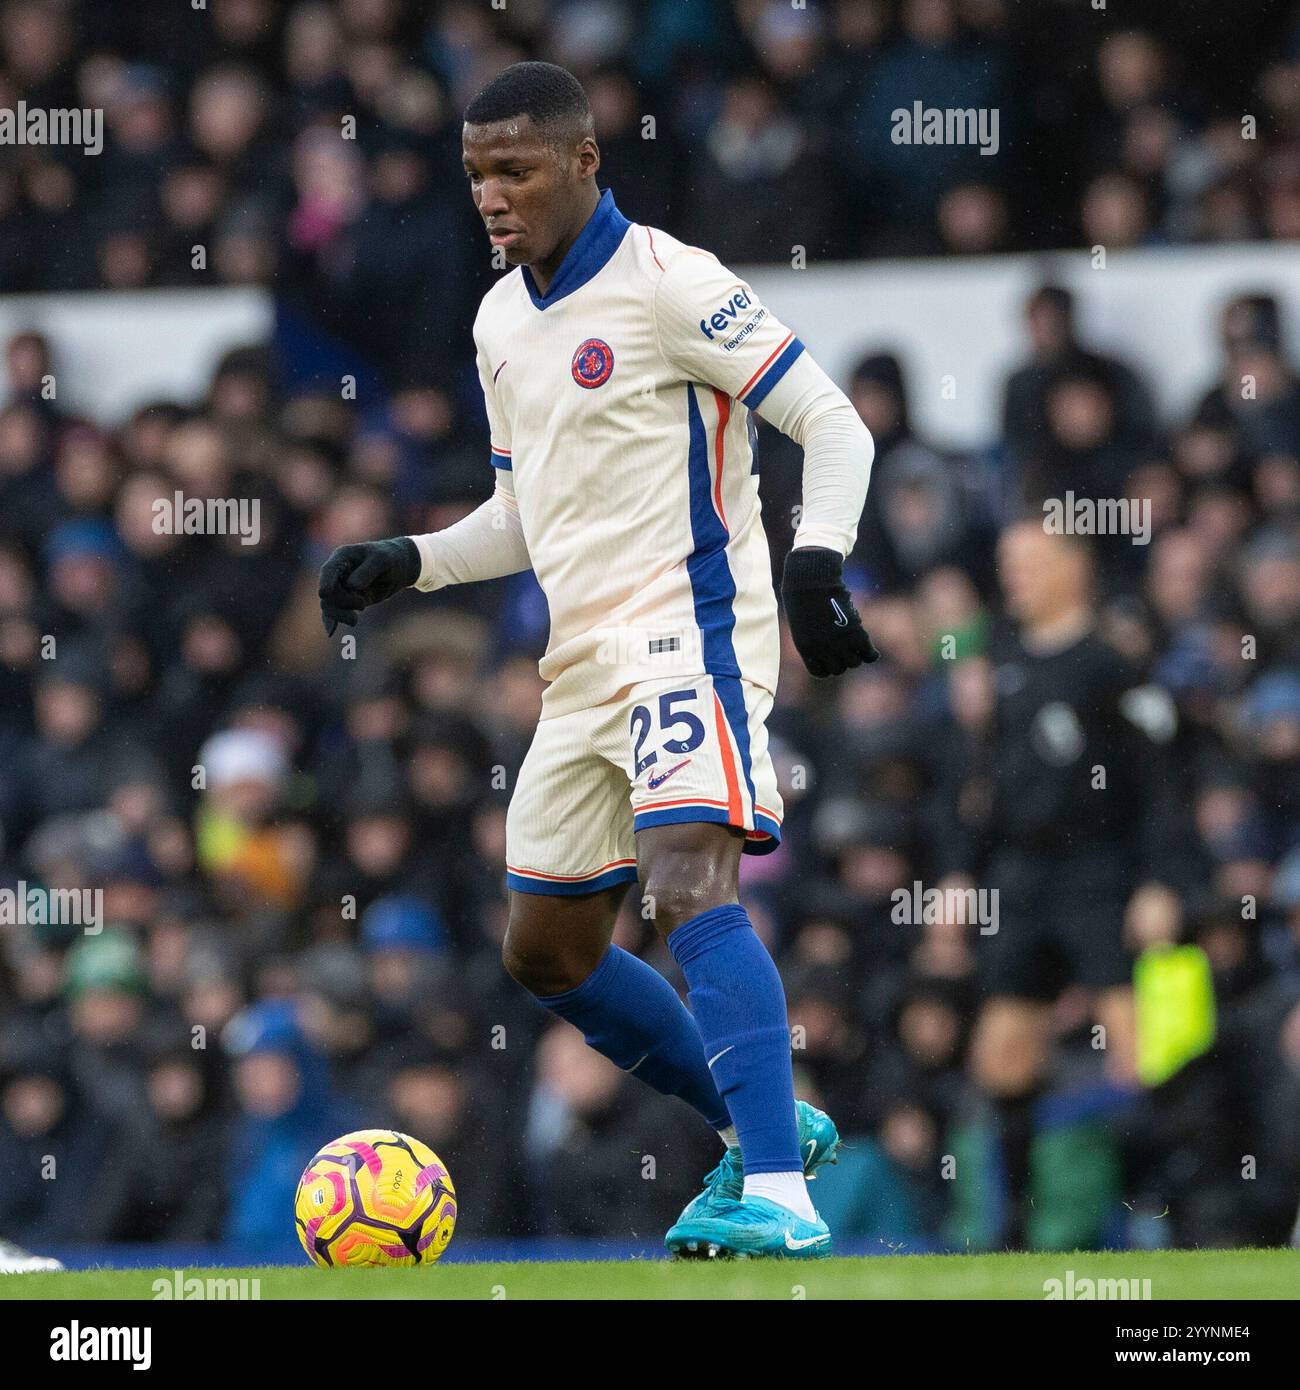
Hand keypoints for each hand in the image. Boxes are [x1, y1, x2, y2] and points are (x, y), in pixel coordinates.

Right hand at [319, 537, 419, 635]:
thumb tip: (352, 586)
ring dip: (340, 614)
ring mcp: (342, 586)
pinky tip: (330, 632)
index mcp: (343, 557)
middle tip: (362, 605)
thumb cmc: (390, 558)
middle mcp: (338, 572)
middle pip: (329, 591)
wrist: (399, 567)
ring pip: (331, 604)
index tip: (324, 594)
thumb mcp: (382, 561)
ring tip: (354, 621)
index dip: (325, 581)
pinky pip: (337, 610)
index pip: (329, 570)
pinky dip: (334, 620)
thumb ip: (367, 572)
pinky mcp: (349, 599)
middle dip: (341, 602)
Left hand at [780, 546, 879, 677]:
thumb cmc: (802, 594)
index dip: (828, 666)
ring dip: (857, 656)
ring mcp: (838, 643)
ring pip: (854, 663)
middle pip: (839, 669)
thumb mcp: (802, 620)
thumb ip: (813, 635)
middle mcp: (821, 650)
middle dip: (844, 660)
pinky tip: (872, 651)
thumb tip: (829, 643)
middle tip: (848, 648)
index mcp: (805, 648)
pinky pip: (867, 653)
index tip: (832, 658)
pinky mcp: (854, 633)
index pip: (820, 672)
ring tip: (858, 645)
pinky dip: (871, 654)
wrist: (811, 579)